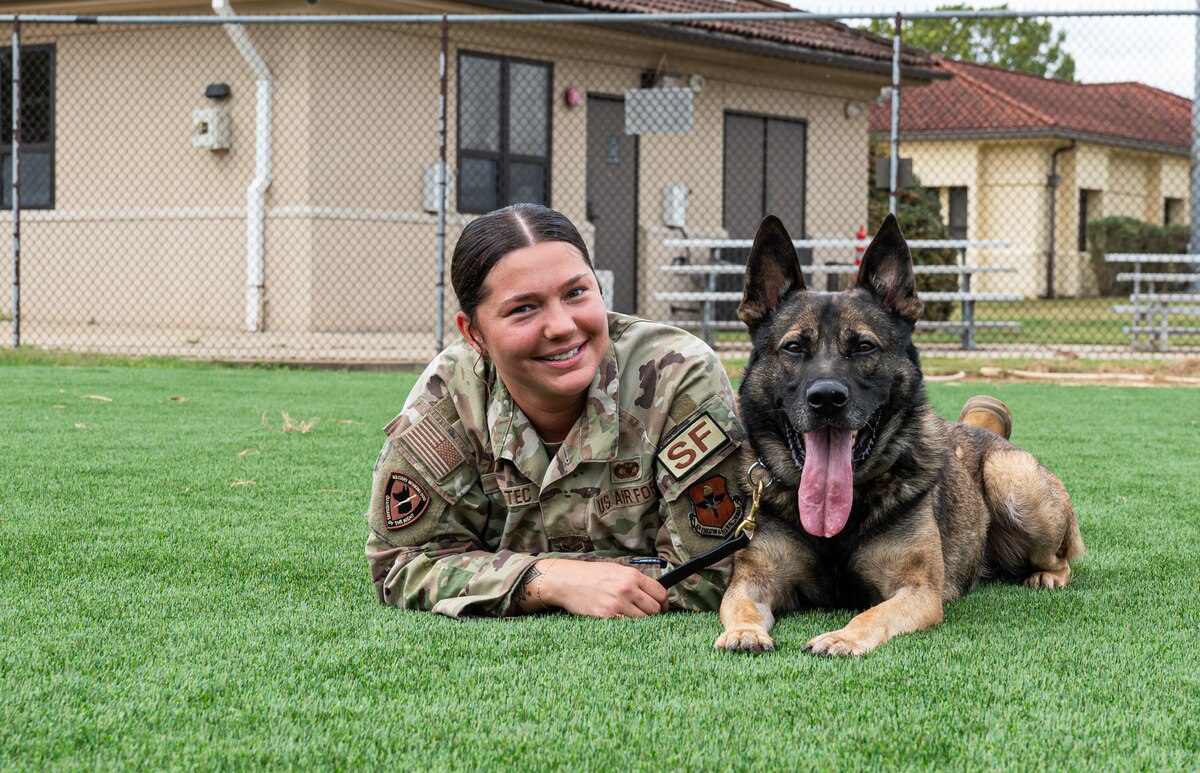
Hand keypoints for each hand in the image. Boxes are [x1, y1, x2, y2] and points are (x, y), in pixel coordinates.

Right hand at [537, 559, 668, 617]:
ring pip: (643, 621)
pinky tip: (622, 622)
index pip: (661, 593)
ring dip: (641, 622)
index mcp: (632, 575)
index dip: (665, 603)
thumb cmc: (591, 575)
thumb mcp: (616, 570)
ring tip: (632, 618)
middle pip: (655, 609)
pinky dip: (628, 627)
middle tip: (647, 615)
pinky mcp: (606, 617)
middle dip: (654, 614)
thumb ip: (635, 580)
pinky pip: (627, 627)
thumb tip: (653, 594)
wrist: (567, 581)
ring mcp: (617, 604)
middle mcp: (627, 589)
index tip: (663, 608)